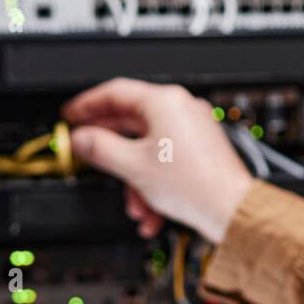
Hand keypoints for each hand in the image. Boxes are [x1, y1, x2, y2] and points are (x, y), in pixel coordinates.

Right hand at [63, 78, 253, 242]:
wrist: (231, 210)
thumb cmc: (194, 185)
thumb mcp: (132, 166)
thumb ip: (99, 148)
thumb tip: (80, 139)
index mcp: (165, 102)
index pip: (115, 92)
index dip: (87, 105)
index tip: (71, 115)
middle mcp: (181, 109)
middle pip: (130, 123)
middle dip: (110, 151)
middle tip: (88, 155)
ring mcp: (192, 130)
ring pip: (147, 150)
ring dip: (134, 180)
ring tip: (134, 205)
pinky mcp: (200, 152)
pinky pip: (165, 162)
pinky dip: (152, 185)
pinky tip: (151, 211)